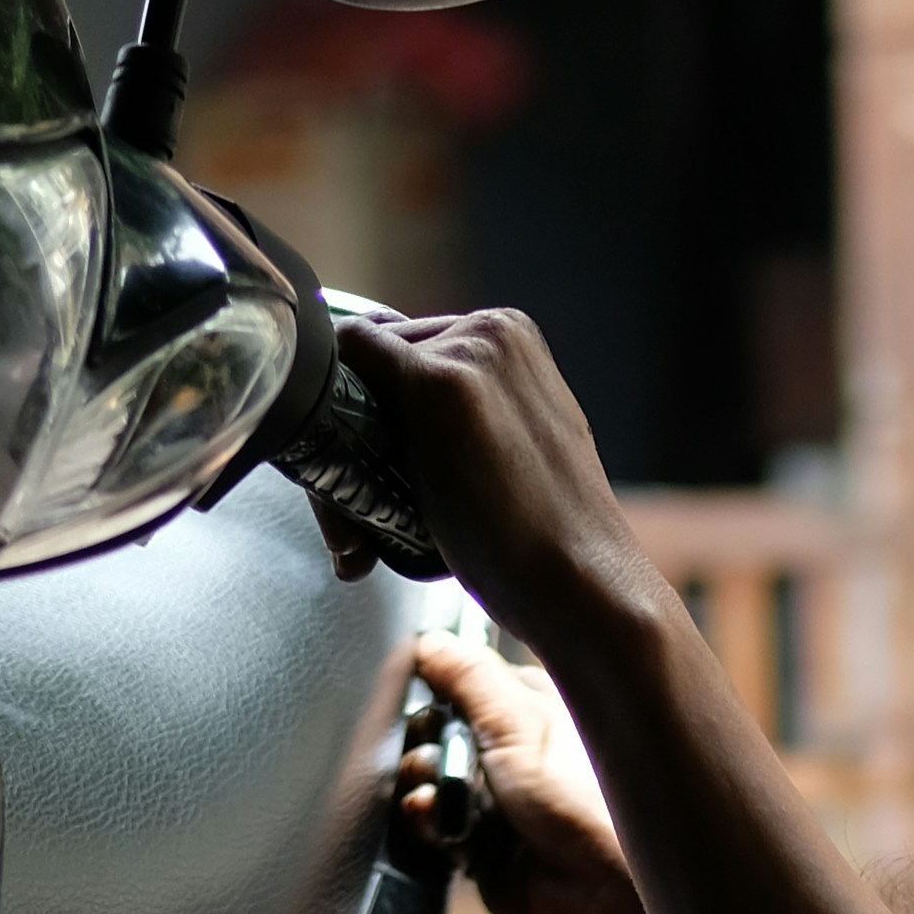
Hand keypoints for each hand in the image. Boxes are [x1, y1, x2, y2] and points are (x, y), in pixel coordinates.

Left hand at [338, 306, 654, 642]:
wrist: (584, 586)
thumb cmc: (552, 541)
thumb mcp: (519, 450)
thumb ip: (472, 417)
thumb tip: (399, 421)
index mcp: (516, 338)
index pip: (412, 344)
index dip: (387, 403)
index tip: (387, 463)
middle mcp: (492, 328)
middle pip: (381, 351)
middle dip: (366, 416)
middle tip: (374, 501)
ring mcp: (468, 350)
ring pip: (356, 369)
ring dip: (347, 434)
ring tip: (372, 514)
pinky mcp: (437, 383)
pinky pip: (341, 379)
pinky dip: (328, 432)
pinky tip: (353, 494)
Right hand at [404, 618, 621, 913]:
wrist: (606, 895)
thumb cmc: (589, 805)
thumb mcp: (523, 723)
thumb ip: (471, 678)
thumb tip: (430, 643)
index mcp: (534, 709)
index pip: (467, 680)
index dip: (438, 686)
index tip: (425, 694)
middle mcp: (514, 753)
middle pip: (440, 729)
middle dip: (426, 739)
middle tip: (440, 749)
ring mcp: (496, 802)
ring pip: (430, 778)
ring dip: (422, 782)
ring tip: (439, 792)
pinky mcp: (481, 850)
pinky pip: (433, 827)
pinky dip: (426, 822)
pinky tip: (435, 821)